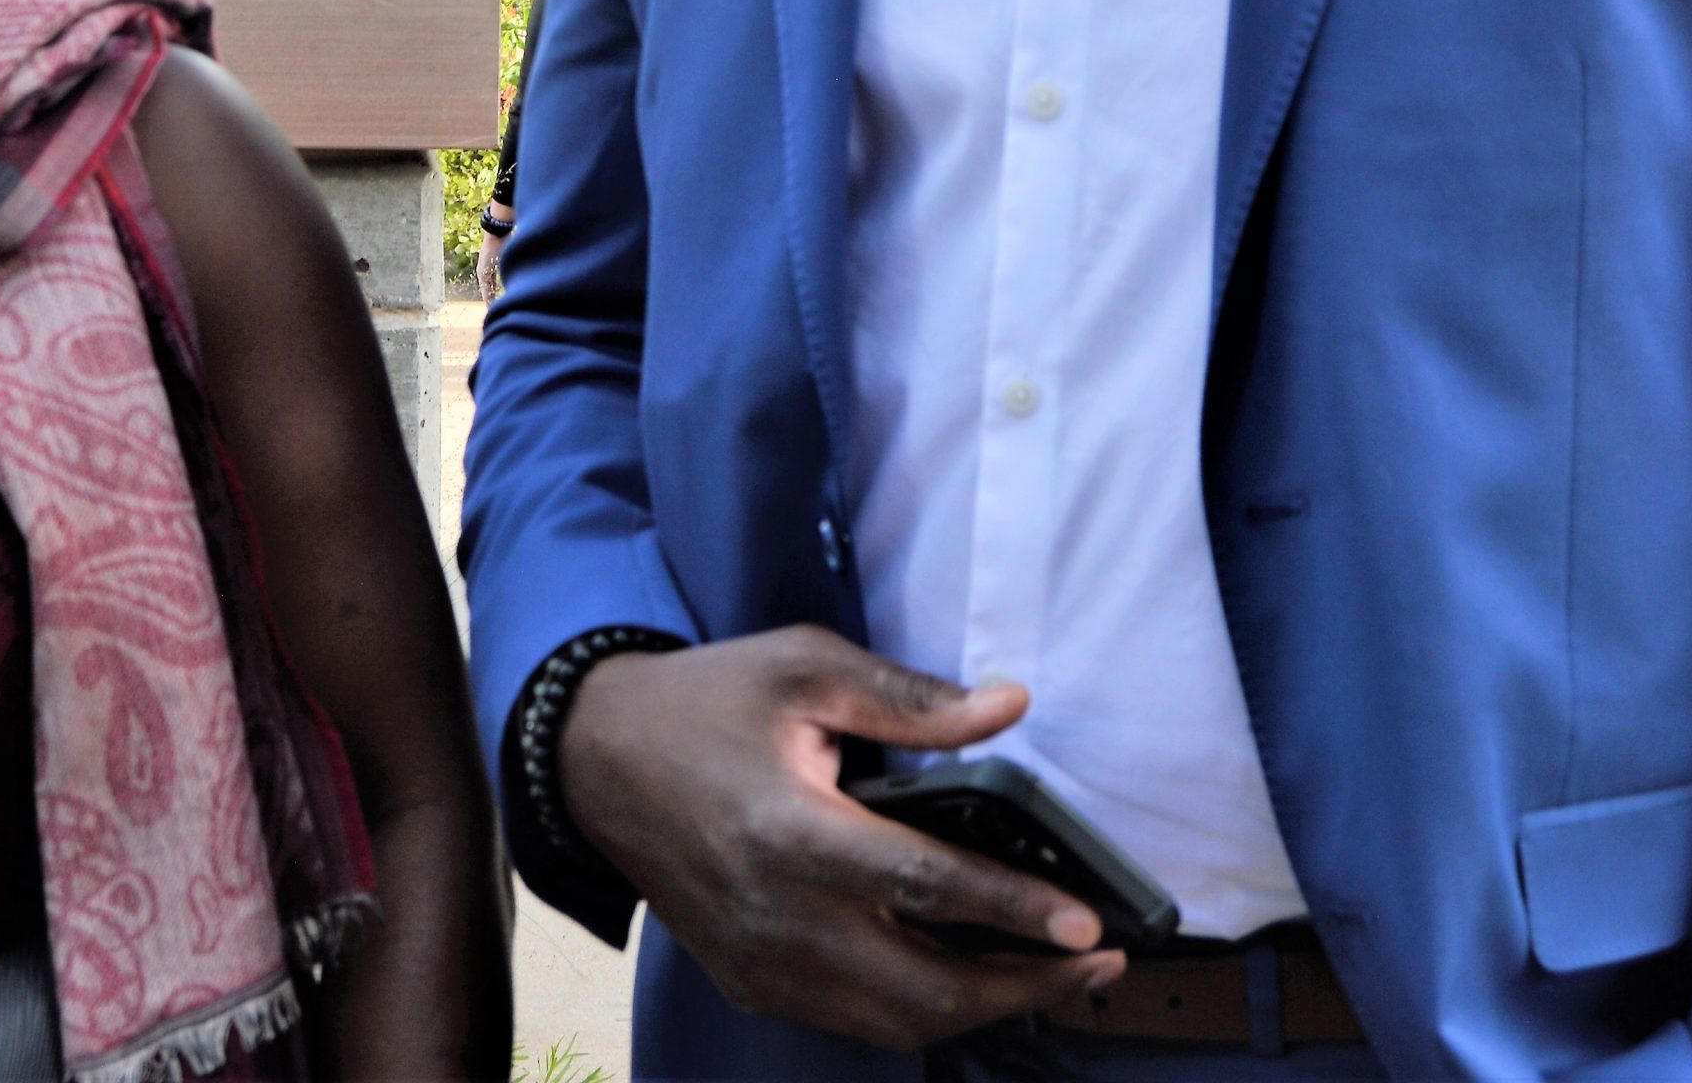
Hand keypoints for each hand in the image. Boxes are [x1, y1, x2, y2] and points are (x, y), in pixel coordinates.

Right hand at [560, 626, 1124, 1051]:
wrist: (597, 758)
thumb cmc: (706, 701)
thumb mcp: (804, 667)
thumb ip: (910, 698)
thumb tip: (1008, 705)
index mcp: (791, 832)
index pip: (925, 887)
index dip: (1013, 910)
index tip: (1086, 924)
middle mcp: (777, 918)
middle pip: (924, 991)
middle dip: (1025, 988)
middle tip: (1094, 962)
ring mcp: (761, 964)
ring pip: (895, 1023)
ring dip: (984, 1008)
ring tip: (1051, 975)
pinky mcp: (752, 981)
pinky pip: (854, 1019)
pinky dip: (922, 1008)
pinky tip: (966, 973)